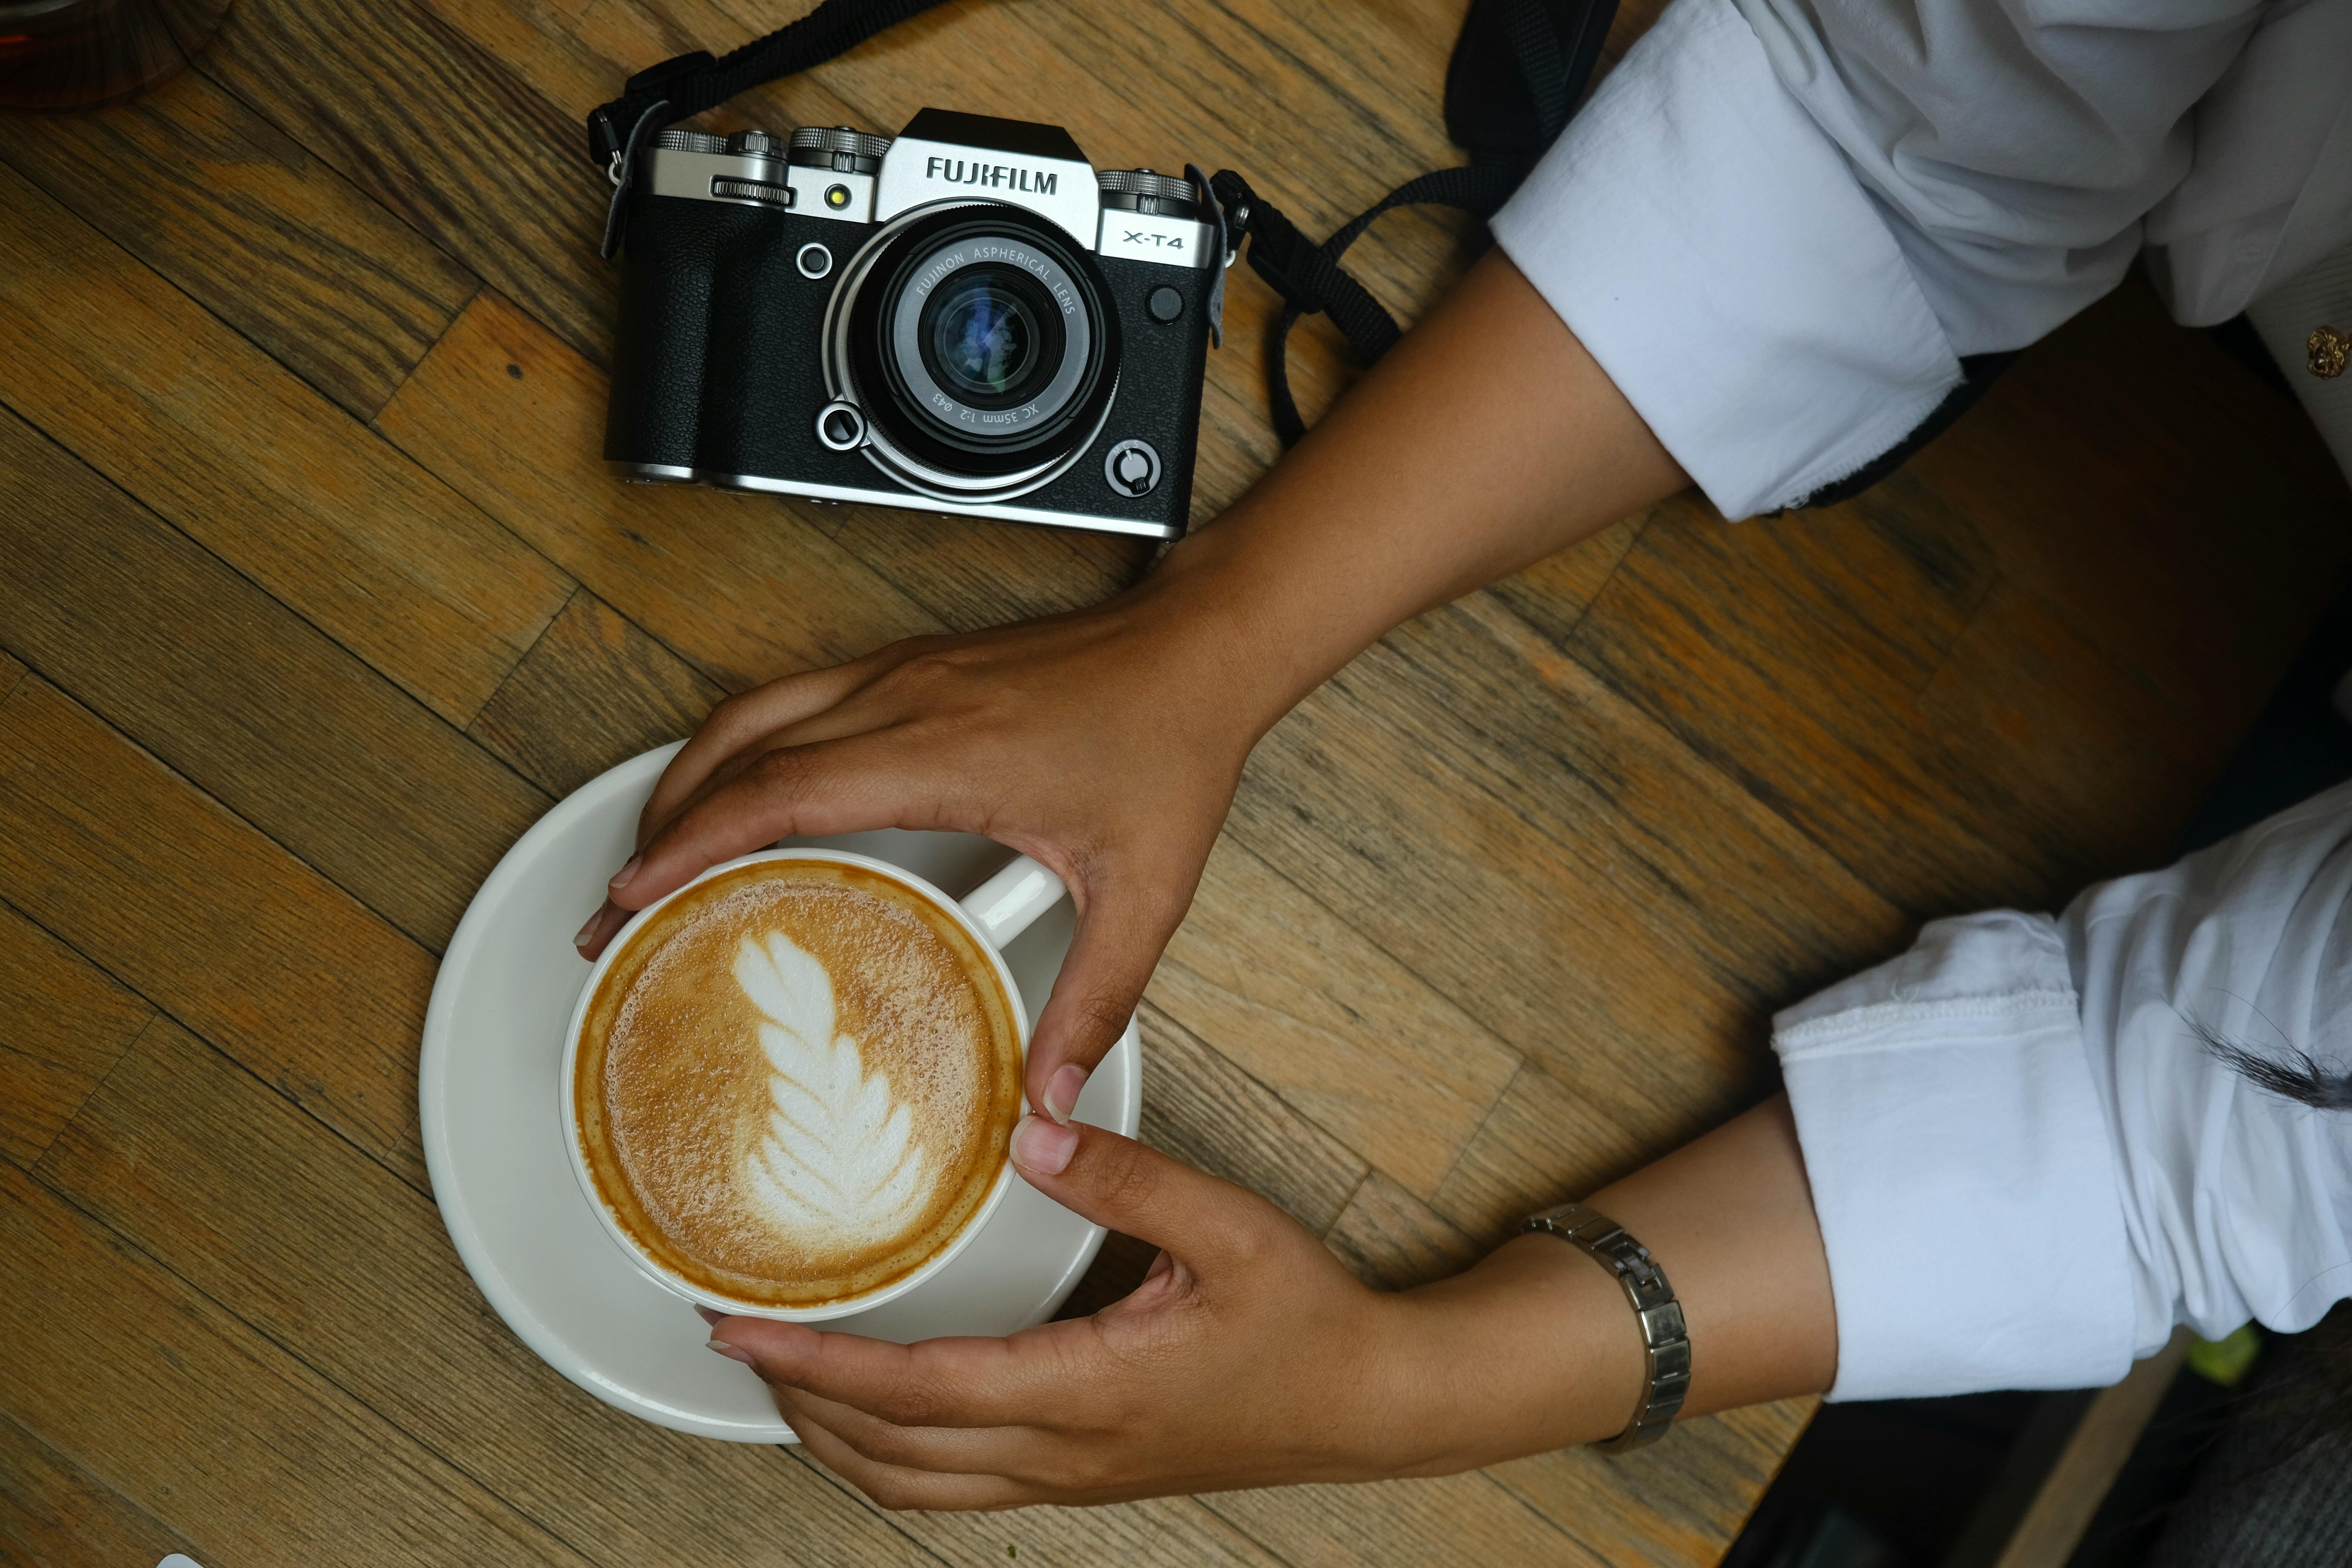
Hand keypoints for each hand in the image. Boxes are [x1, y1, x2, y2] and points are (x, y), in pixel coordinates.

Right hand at [573, 580, 1274, 1117]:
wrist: (1199, 649)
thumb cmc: (1171, 746)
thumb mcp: (1145, 892)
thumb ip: (1094, 1001)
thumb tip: (1048, 1096)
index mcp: (945, 749)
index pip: (781, 790)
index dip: (693, 844)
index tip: (633, 897)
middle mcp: (907, 697)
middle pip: (739, 751)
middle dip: (660, 829)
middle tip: (617, 906)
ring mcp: (904, 672)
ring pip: (755, 712)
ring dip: (688, 778)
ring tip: (650, 854)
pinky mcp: (913, 665)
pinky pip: (794, 698)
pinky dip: (740, 747)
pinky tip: (733, 793)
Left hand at [703, 1119, 1431, 1507]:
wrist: (1370, 1403)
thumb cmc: (1306, 1322)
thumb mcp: (1230, 1227)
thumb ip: (1127, 1176)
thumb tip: (1032, 1132)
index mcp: (1089, 1392)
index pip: (917, 1390)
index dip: (817, 1362)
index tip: (742, 1329)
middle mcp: (1066, 1454)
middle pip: (892, 1456)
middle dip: (800, 1406)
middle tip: (736, 1344)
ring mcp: (1073, 1478)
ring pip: (917, 1490)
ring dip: (837, 1444)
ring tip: (784, 1382)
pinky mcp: (1086, 1478)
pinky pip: (959, 1489)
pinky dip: (893, 1458)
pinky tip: (880, 1415)